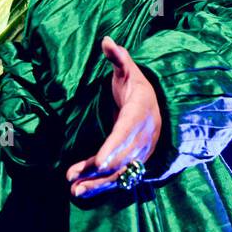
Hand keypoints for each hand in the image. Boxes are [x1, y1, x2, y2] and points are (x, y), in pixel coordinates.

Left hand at [65, 36, 161, 198]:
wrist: (158, 106)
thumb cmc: (137, 86)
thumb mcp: (129, 70)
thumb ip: (118, 57)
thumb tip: (106, 40)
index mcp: (141, 112)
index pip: (127, 131)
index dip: (114, 147)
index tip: (100, 162)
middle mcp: (143, 136)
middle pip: (121, 157)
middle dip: (99, 172)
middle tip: (75, 182)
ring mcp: (141, 152)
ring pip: (120, 172)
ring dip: (97, 184)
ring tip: (74, 191)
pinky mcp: (135, 162)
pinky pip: (119, 176)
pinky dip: (101, 185)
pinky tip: (82, 190)